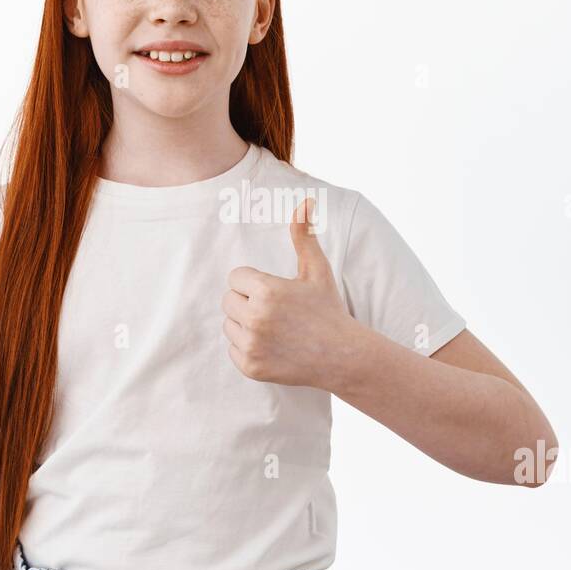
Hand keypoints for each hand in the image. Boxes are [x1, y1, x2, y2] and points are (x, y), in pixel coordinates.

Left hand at [222, 197, 358, 389]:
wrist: (342, 356)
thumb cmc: (328, 309)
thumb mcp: (317, 270)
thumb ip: (303, 235)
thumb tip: (304, 202)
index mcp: (267, 291)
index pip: (235, 278)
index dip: (254, 282)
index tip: (274, 291)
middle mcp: (255, 319)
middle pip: (228, 300)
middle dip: (246, 301)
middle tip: (274, 310)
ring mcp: (252, 345)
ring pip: (229, 325)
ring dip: (244, 324)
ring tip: (274, 327)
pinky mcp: (251, 367)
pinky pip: (232, 349)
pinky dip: (247, 347)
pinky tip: (272, 345)